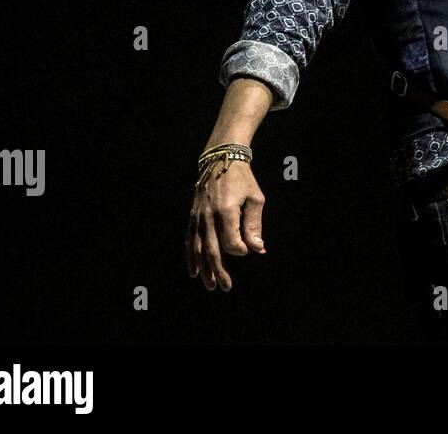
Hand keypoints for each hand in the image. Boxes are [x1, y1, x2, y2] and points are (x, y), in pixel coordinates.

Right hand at [185, 158, 266, 290]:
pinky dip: (191, 257)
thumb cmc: (242, 180)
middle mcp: (209, 216)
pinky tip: (194, 271)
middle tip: (226, 287)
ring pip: (198, 249)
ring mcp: (198, 217)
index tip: (248, 249)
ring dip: (204, 269)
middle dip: (219, 270)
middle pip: (212, 250)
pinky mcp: (193, 217)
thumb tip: (258, 249)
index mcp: (226, 211)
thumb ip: (254, 225)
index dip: (240, 250)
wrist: (220, 160)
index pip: (231, 242)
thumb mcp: (255, 199)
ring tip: (210, 285)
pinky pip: (189, 241)